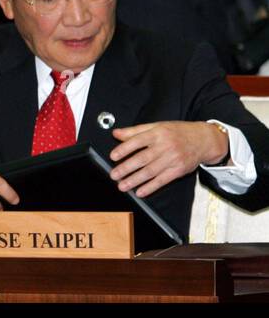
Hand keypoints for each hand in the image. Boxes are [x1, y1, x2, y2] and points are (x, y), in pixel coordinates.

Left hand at [109, 121, 228, 197]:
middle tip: (114, 174)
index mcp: (158, 133)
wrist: (204, 140)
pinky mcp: (179, 170)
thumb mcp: (157, 126)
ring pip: (151, 171)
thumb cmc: (178, 132)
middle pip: (143, 158)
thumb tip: (116, 133)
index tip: (113, 156)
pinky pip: (163, 180)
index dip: (124, 149)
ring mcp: (172, 159)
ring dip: (135, 180)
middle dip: (126, 168)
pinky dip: (151, 187)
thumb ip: (135, 131)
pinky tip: (140, 192)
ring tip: (122, 185)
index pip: (137, 141)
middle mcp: (165, 146)